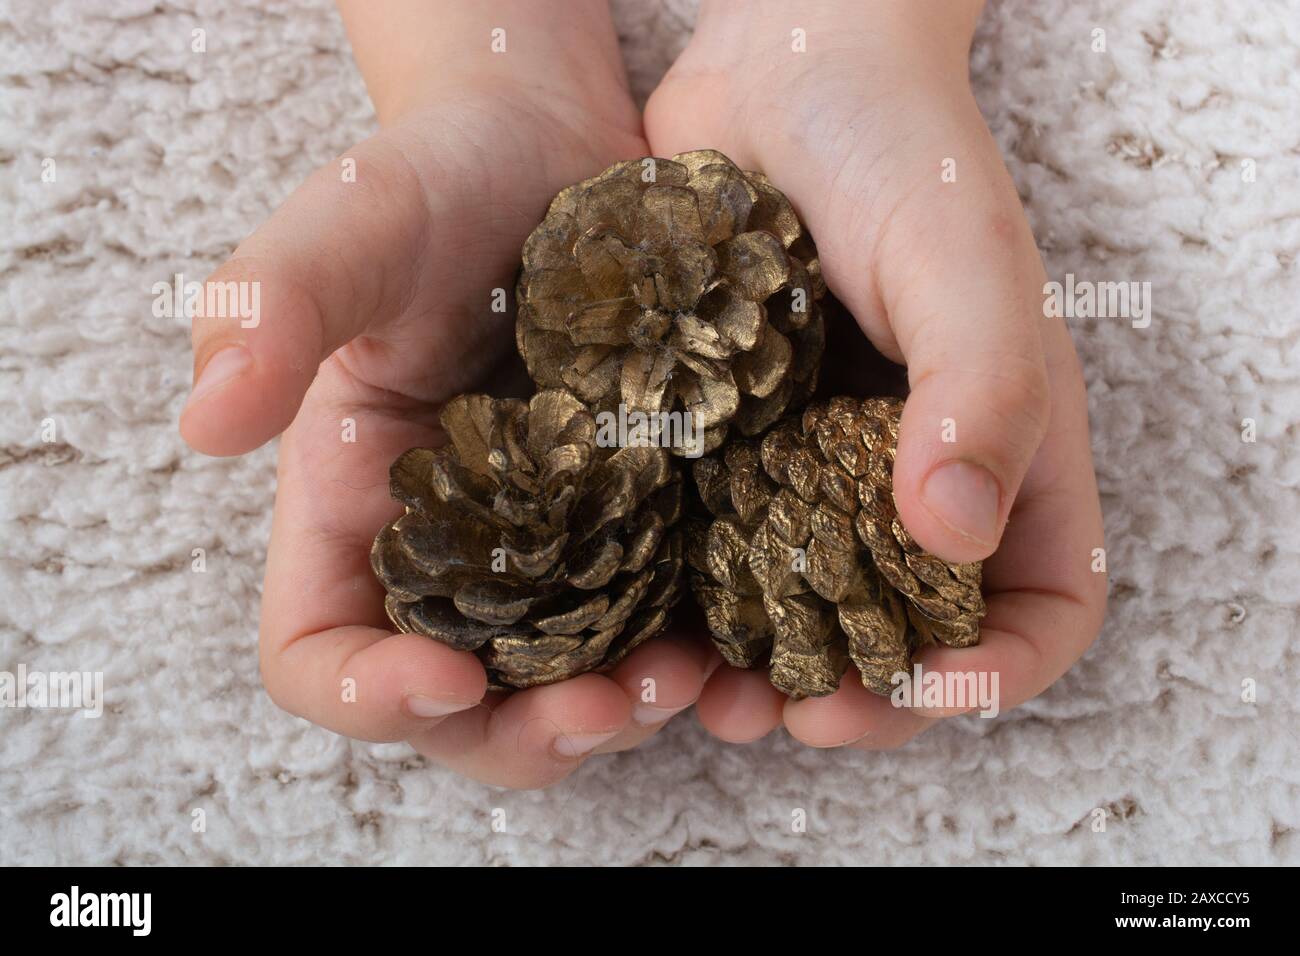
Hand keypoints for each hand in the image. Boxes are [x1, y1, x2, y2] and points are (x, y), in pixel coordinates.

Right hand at [180, 0, 716, 788]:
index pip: (318, 652)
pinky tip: (734, 640)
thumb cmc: (443, 178)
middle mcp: (448, 552)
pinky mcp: (638, 531)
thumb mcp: (356, 224)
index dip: (365, 695)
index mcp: (356, 509)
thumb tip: (204, 423)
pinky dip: (689, 657)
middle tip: (601, 706)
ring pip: (562, 688)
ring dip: (615, 712)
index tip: (446, 677)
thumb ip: (272, 304)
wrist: (564, 150)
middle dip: (522, 733)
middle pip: (455, 710)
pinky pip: (654, 628)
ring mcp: (550, 550)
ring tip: (682, 679)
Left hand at [644, 0, 1105, 746]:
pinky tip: (638, 614)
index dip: (996, 671)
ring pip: (801, 612)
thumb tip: (955, 534)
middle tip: (789, 718)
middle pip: (907, 635)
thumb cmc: (903, 153)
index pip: (1042, 605)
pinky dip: (686, 599)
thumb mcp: (963, 263)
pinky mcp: (727, 445)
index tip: (919, 688)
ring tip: (704, 693)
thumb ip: (980, 391)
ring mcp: (813, 467)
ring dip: (759, 670)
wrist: (781, 71)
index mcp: (1001, 451)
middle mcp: (907, 477)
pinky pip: (714, 549)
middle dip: (856, 695)